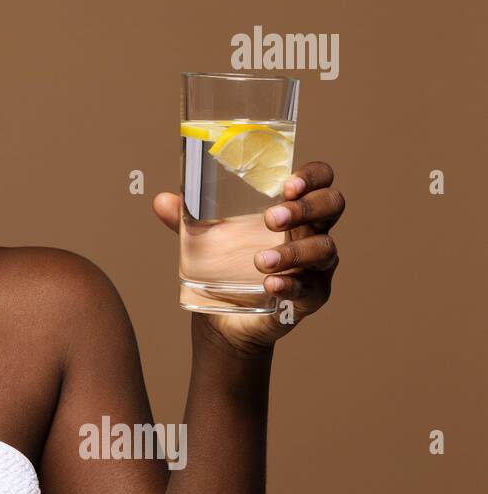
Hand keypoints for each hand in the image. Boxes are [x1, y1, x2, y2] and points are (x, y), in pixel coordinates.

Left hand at [152, 161, 343, 355]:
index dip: (313, 175)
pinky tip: (271, 284)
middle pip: (333, 206)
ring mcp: (316, 266)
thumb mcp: (203, 239)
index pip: (320, 180)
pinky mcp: (311, 297)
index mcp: (292, 209)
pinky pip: (312, 289)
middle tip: (271, 218)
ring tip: (260, 260)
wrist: (222, 318)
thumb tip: (161, 200)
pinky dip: (291, 284)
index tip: (288, 183)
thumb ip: (186, 219)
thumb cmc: (224, 266)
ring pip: (324, 249)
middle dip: (306, 207)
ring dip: (293, 251)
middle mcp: (311, 232)